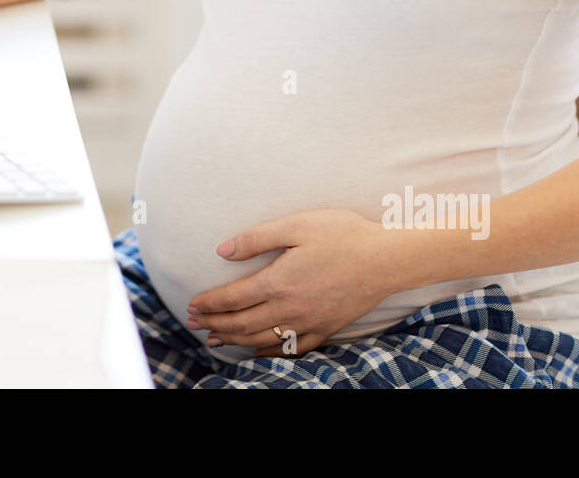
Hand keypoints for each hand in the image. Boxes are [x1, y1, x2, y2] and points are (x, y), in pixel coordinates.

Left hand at [186, 209, 399, 357]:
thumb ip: (256, 238)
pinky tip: (258, 352)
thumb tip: (222, 251)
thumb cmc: (342, 235)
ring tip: (215, 338)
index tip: (192, 305)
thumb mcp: (296, 225)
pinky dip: (269, 354)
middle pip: (242, 323)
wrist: (386, 258)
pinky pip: (291, 349)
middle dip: (214, 323)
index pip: (232, 299)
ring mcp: (309, 322)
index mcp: (279, 281)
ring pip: (262, 339)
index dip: (209, 304)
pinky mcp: (326, 328)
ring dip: (234, 340)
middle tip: (194, 322)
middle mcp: (290, 308)